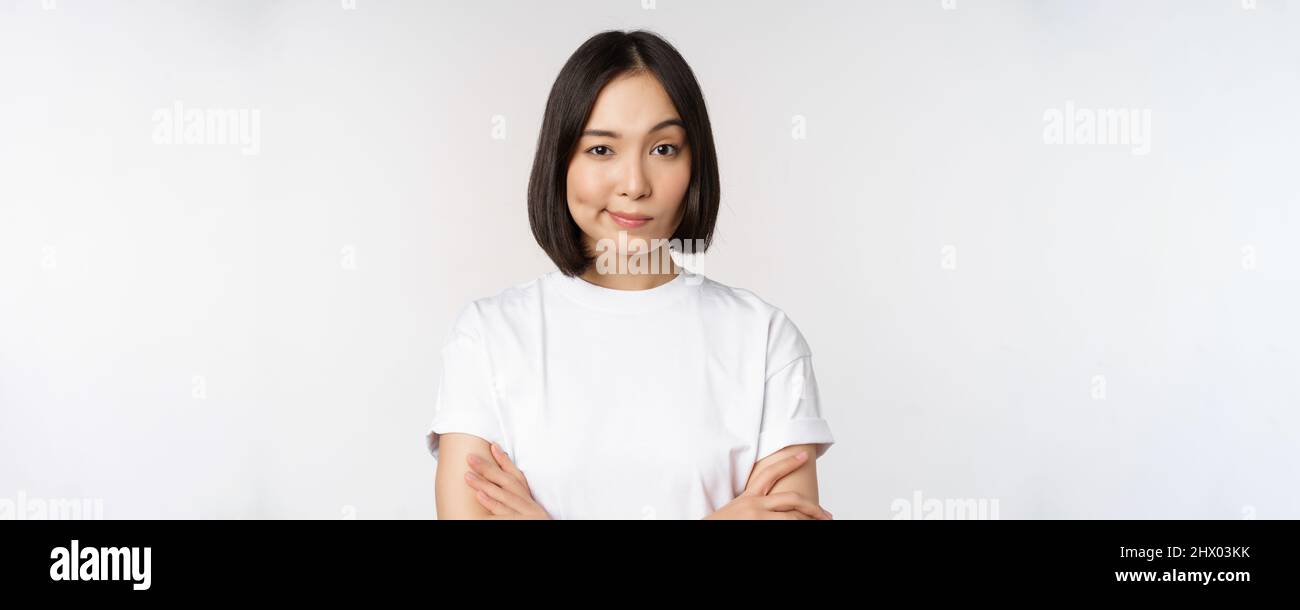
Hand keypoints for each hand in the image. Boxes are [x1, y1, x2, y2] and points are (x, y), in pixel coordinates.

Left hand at [464, 443, 551, 519]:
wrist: (548, 533)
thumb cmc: (533, 523)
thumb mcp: (527, 512)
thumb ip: (516, 500)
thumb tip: (496, 490)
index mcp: (531, 502)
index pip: (517, 477)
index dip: (505, 461)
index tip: (492, 446)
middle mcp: (530, 506)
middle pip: (508, 483)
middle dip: (488, 469)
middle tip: (469, 458)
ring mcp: (526, 516)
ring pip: (504, 496)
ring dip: (484, 484)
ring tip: (467, 475)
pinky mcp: (522, 522)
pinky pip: (504, 513)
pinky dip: (492, 503)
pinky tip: (480, 495)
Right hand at [705, 450, 832, 519]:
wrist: (701, 531)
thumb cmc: (719, 524)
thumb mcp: (736, 510)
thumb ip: (753, 504)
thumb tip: (773, 507)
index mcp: (747, 498)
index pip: (769, 474)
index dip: (788, 462)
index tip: (804, 455)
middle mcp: (753, 505)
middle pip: (790, 498)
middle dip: (812, 506)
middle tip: (825, 514)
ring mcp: (756, 518)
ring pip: (792, 518)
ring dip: (807, 521)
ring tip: (820, 523)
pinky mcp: (757, 527)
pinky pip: (783, 526)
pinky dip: (795, 526)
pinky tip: (804, 527)